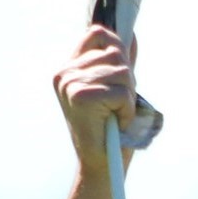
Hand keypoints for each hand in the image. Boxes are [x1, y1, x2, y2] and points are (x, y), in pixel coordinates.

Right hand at [53, 24, 137, 177]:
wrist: (102, 165)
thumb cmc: (110, 128)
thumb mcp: (115, 88)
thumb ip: (120, 63)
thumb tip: (132, 35)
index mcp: (68, 68)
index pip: (98, 33)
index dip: (118, 47)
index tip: (122, 73)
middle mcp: (65, 73)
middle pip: (117, 53)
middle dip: (127, 80)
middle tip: (117, 105)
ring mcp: (71, 83)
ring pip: (122, 72)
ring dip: (128, 96)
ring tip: (115, 114)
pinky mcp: (81, 97)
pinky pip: (122, 93)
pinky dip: (127, 110)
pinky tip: (116, 123)